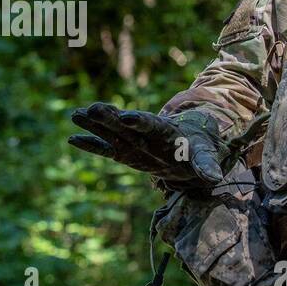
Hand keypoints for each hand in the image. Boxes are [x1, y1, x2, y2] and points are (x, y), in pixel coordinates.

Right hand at [68, 103, 224, 187]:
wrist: (190, 146)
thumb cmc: (199, 148)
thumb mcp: (205, 154)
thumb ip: (206, 164)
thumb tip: (214, 177)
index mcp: (165, 131)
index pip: (151, 124)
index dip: (139, 121)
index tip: (125, 116)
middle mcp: (145, 133)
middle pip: (125, 124)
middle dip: (110, 117)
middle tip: (92, 108)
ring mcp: (132, 142)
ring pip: (111, 132)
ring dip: (94, 124)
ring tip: (75, 113)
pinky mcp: (125, 153)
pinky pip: (105, 149)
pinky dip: (90, 144)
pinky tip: (73, 138)